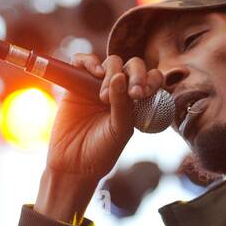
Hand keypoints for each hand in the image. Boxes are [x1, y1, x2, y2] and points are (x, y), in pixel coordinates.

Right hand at [46, 52, 164, 182]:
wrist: (74, 164)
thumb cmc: (101, 151)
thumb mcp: (119, 130)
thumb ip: (122, 105)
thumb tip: (120, 76)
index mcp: (136, 102)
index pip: (151, 79)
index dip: (151, 80)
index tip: (143, 94)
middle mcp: (119, 91)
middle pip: (132, 66)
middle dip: (136, 74)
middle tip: (132, 93)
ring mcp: (97, 85)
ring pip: (111, 62)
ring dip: (113, 72)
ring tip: (104, 97)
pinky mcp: (76, 83)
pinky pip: (82, 61)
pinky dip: (89, 60)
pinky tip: (95, 72)